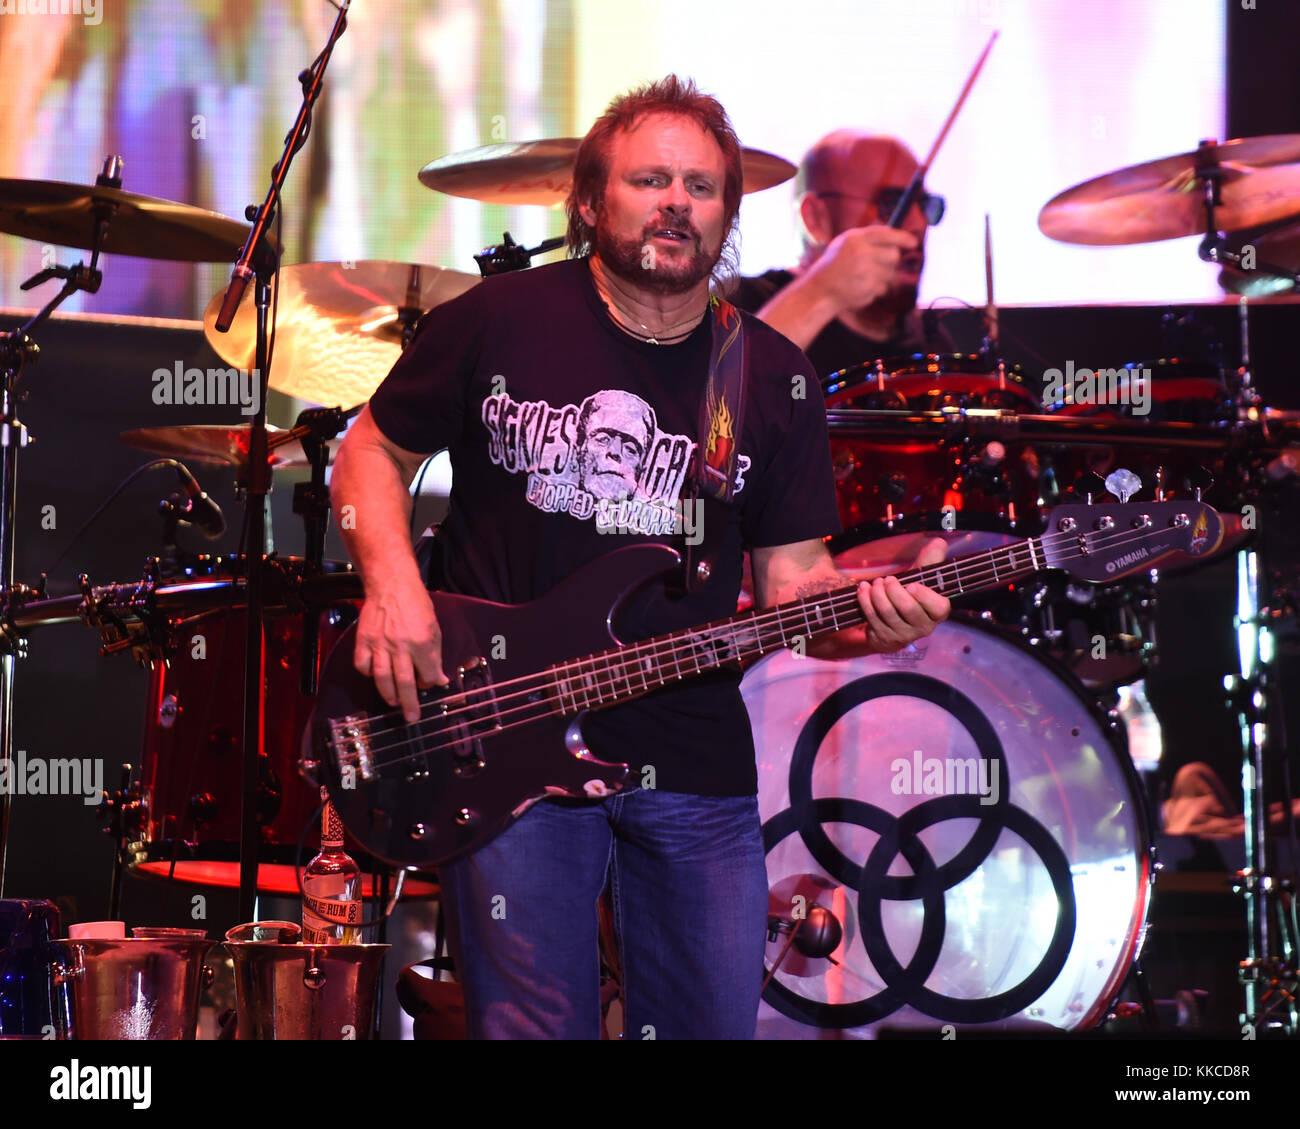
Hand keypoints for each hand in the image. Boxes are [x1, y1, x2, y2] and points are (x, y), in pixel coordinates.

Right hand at [352, 581, 447, 723]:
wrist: (391, 585)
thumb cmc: (416, 605)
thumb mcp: (434, 628)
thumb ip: (436, 655)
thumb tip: (440, 679)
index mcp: (422, 642)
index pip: (428, 674)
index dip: (431, 682)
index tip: (430, 682)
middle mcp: (400, 646)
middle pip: (405, 683)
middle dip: (409, 704)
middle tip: (411, 717)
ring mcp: (379, 644)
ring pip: (382, 679)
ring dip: (389, 694)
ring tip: (394, 702)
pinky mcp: (364, 640)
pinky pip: (363, 666)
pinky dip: (369, 674)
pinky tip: (376, 676)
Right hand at [808, 225, 918, 311]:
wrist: (821, 289)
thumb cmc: (835, 264)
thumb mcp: (845, 242)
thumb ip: (868, 237)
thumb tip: (894, 234)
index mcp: (856, 239)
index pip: (887, 234)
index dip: (903, 238)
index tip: (913, 243)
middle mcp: (861, 253)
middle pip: (894, 255)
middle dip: (890, 261)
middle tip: (879, 263)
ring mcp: (865, 272)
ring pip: (890, 273)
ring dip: (882, 276)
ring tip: (863, 277)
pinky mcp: (867, 288)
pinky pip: (883, 288)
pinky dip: (875, 289)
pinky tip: (860, 286)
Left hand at [855, 535, 949, 651]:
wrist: (890, 621)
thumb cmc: (909, 596)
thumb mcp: (920, 578)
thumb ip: (930, 562)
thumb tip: (939, 542)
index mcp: (937, 613)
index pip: (939, 608)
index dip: (925, 596)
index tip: (911, 584)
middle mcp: (923, 628)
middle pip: (908, 609)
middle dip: (894, 590)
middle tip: (887, 579)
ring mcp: (903, 635)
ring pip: (887, 612)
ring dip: (877, 593)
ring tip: (875, 583)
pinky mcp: (884, 639)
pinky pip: (872, 618)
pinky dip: (865, 601)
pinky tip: (863, 590)